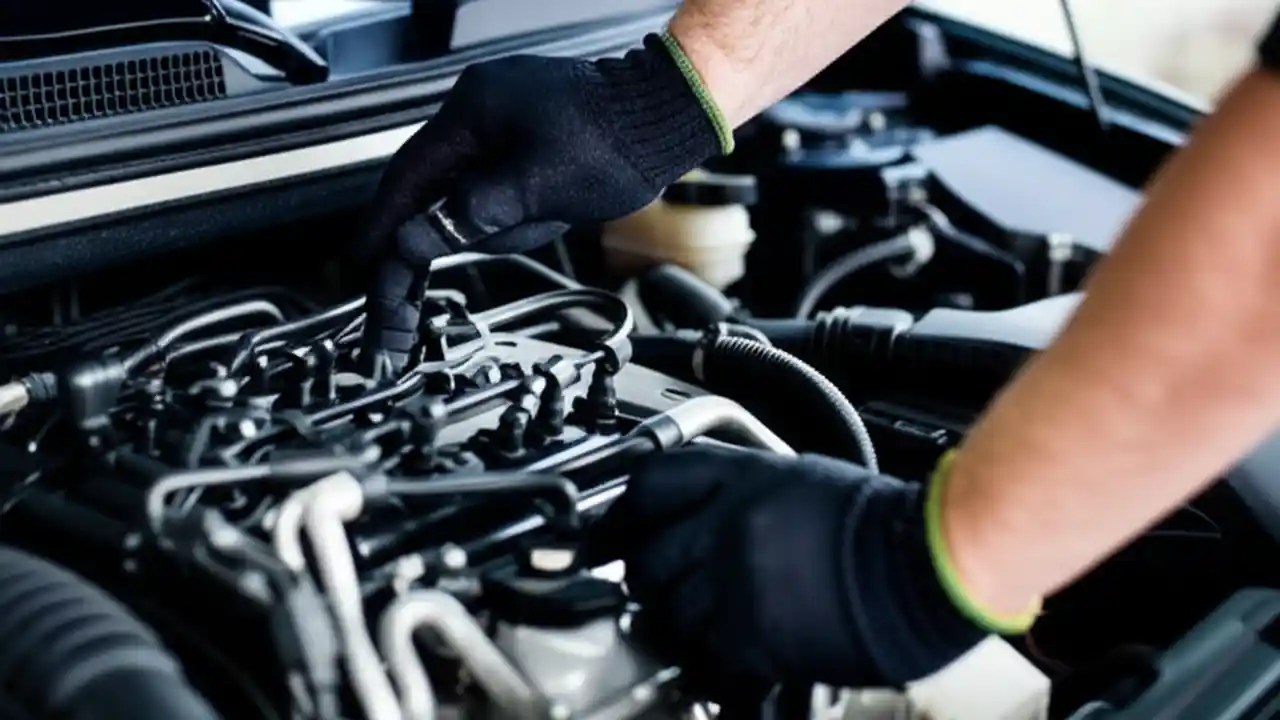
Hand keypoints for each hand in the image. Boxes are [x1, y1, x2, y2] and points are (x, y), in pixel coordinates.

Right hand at [358, 34, 726, 366]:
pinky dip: (498, 215)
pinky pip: (493, 186)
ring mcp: (503, 123)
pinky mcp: (526, 138)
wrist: (669, 111)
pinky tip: (523, 222)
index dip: (381, 229)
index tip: (362, 266)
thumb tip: (417, 241)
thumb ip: (471, 216)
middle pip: (427, 189)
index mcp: (471, 112)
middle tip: (402, 301)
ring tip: (529, 228)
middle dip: (425, 245)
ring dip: (482, 229)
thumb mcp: (537, 189)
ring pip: (464, 194)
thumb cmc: (618, 137)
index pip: (405, 180)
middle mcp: (479, 112)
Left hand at [588, 446, 986, 693]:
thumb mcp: (804, 480)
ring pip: (668, 612)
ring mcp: (732, 581)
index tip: (614, 529)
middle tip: (661, 585)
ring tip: (709, 621)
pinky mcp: (749, 634)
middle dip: (649, 576)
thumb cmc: (880, 524)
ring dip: (681, 622)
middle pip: (646, 556)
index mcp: (741, 479)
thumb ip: (747, 492)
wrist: (926, 566)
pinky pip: (704, 655)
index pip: (649, 484)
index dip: (625, 511)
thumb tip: (709, 514)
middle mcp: (725, 525)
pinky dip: (714, 659)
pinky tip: (735, 650)